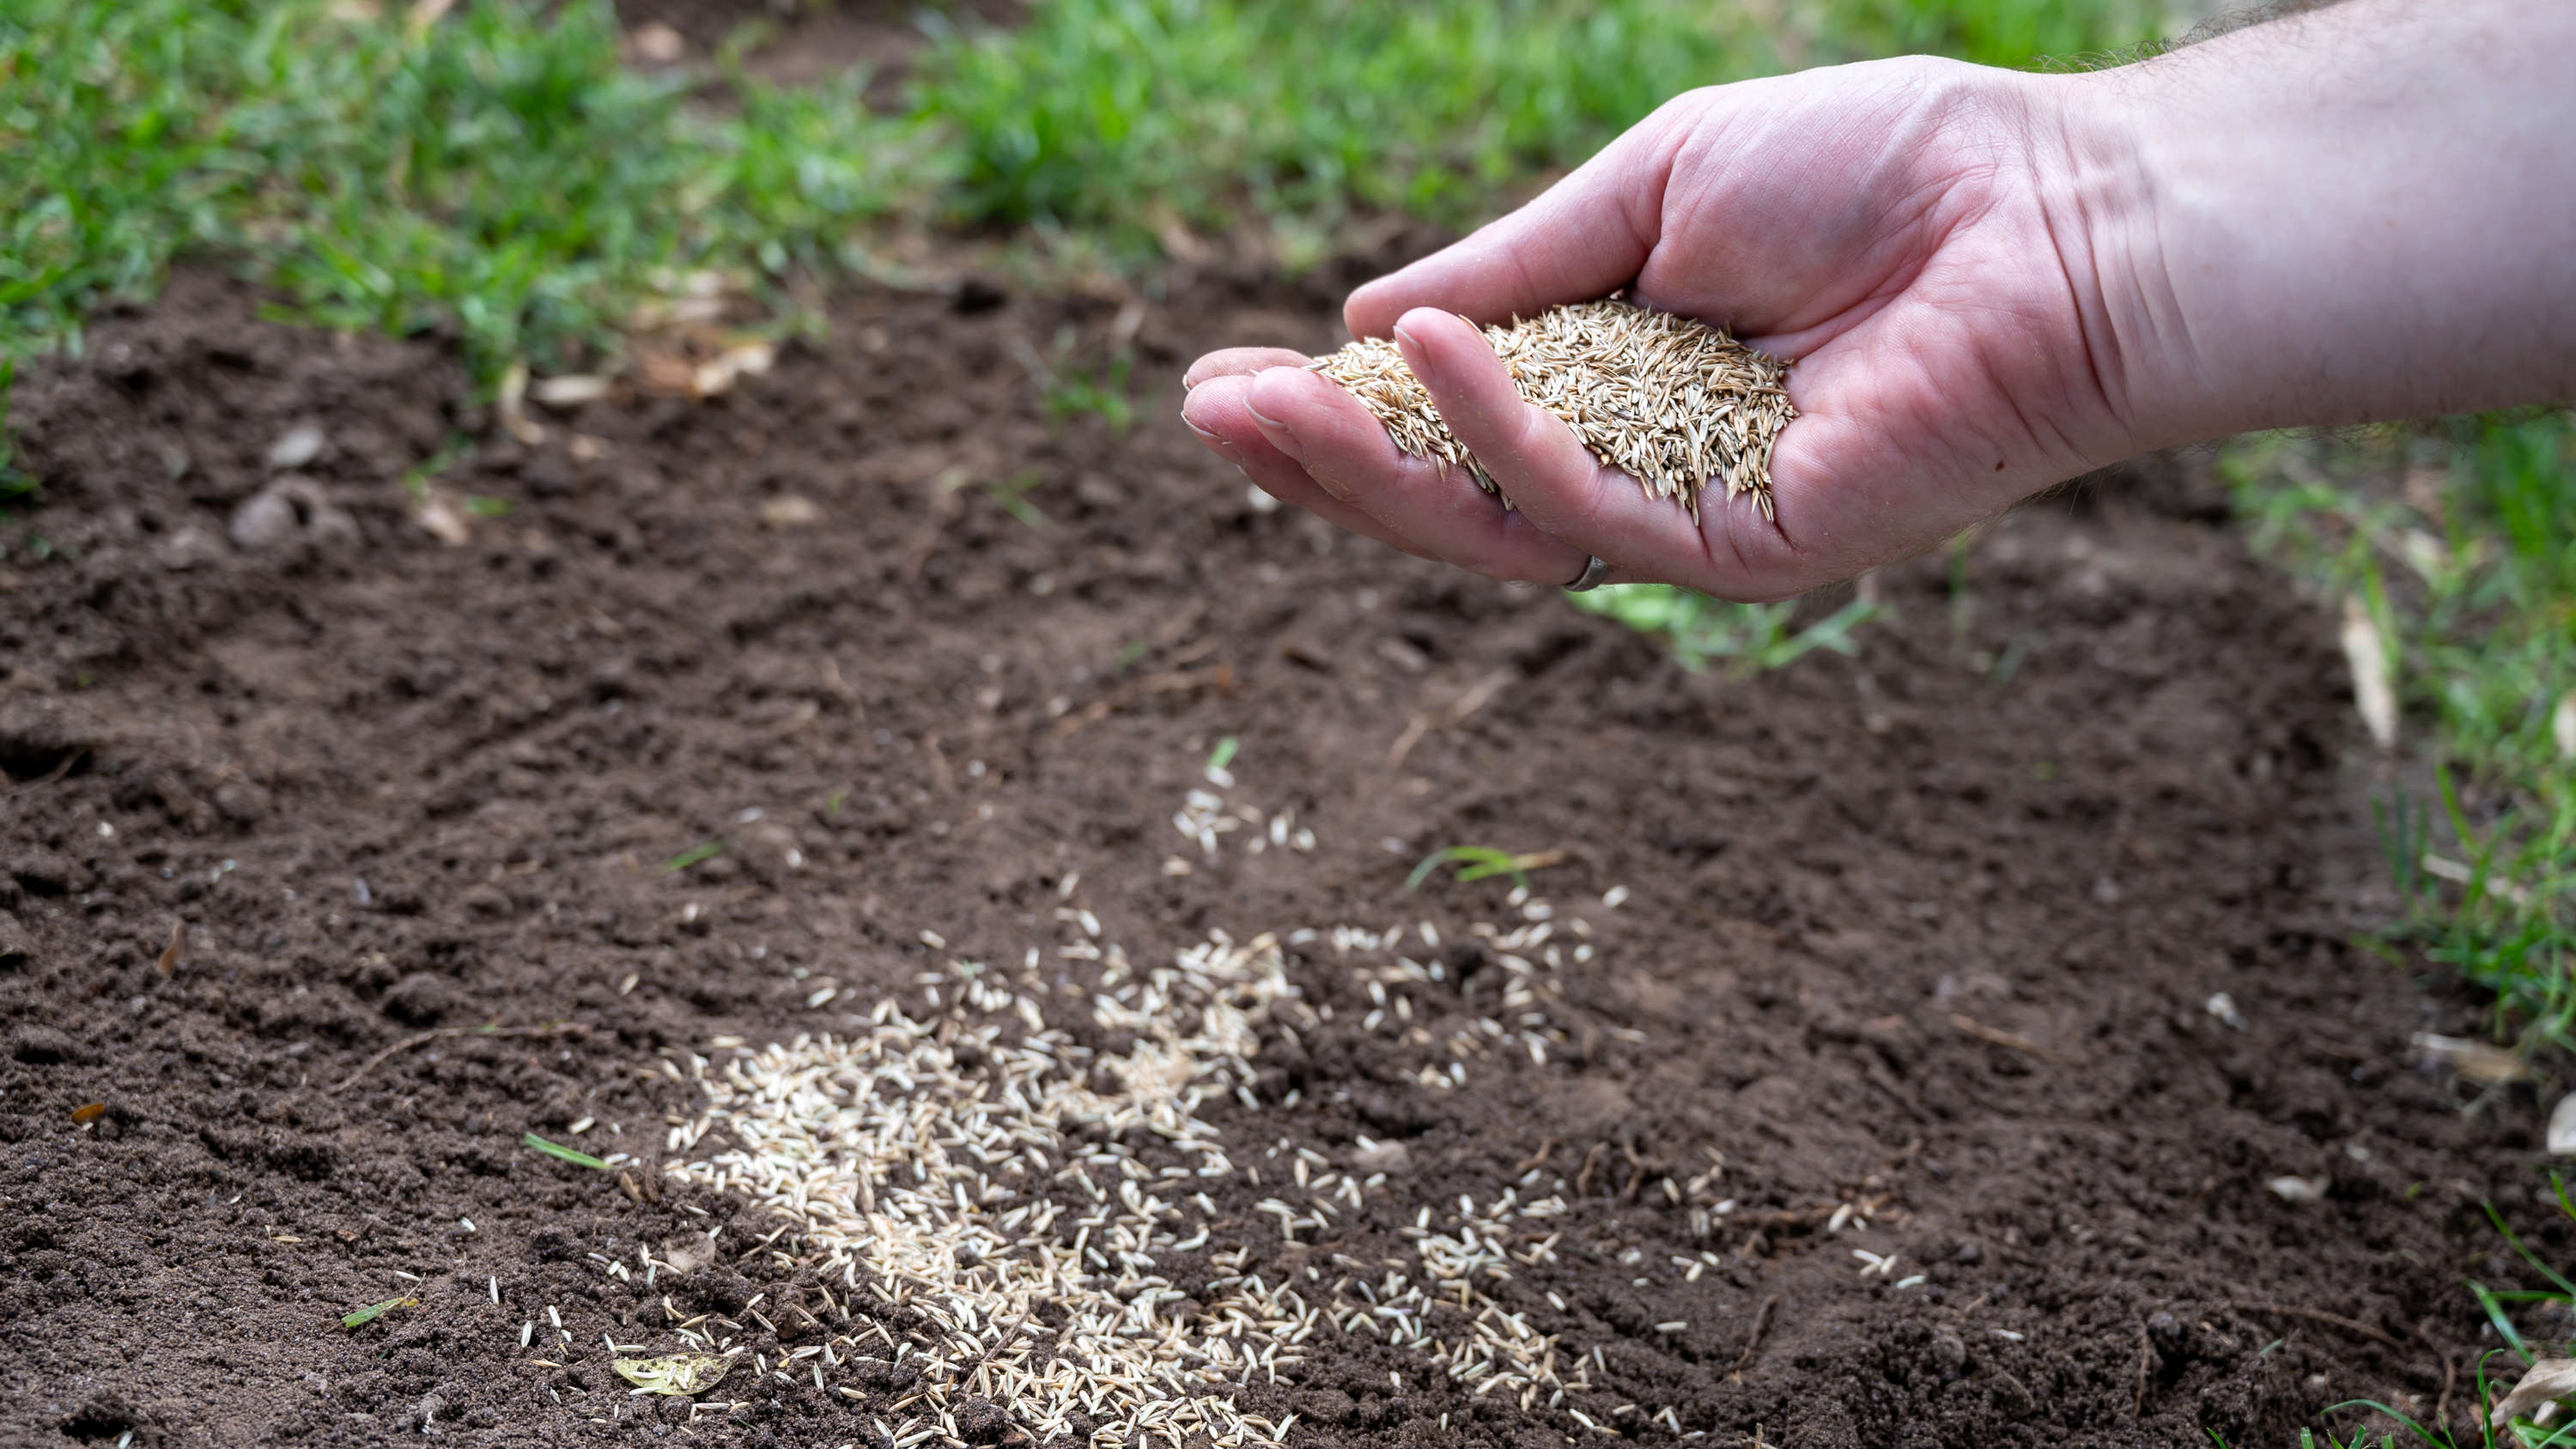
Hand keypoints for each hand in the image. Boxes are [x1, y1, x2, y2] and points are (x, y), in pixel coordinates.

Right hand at [1181, 56, 2133, 599]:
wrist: (2057, 211)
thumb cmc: (1882, 176)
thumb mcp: (1653, 189)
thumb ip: (1521, 265)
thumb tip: (1371, 319)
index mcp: (1621, 382)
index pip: (1452, 421)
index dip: (1339, 408)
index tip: (1228, 377)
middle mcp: (1645, 465)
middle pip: (1453, 494)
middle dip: (1323, 459)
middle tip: (1202, 411)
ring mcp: (1694, 517)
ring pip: (1497, 528)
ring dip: (1369, 472)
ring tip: (1254, 407)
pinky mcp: (1748, 546)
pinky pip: (1591, 504)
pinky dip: (1502, 432)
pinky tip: (1419, 358)